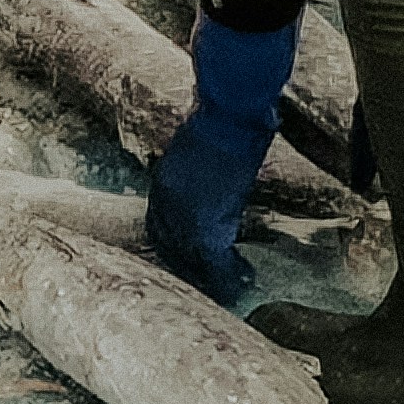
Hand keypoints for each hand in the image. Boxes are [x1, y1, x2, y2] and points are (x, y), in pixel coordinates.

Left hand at [145, 13, 299, 307]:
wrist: (228, 113)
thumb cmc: (219, 119)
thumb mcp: (196, 149)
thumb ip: (196, 168)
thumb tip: (212, 168)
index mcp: (162, 185)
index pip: (158, 227)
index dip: (172, 247)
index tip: (186, 259)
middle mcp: (166, 206)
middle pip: (170, 249)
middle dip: (187, 268)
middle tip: (208, 283)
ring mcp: (183, 218)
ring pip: (191, 261)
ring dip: (210, 278)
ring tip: (230, 290)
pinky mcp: (206, 227)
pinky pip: (214, 264)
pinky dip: (228, 277)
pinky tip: (246, 280)